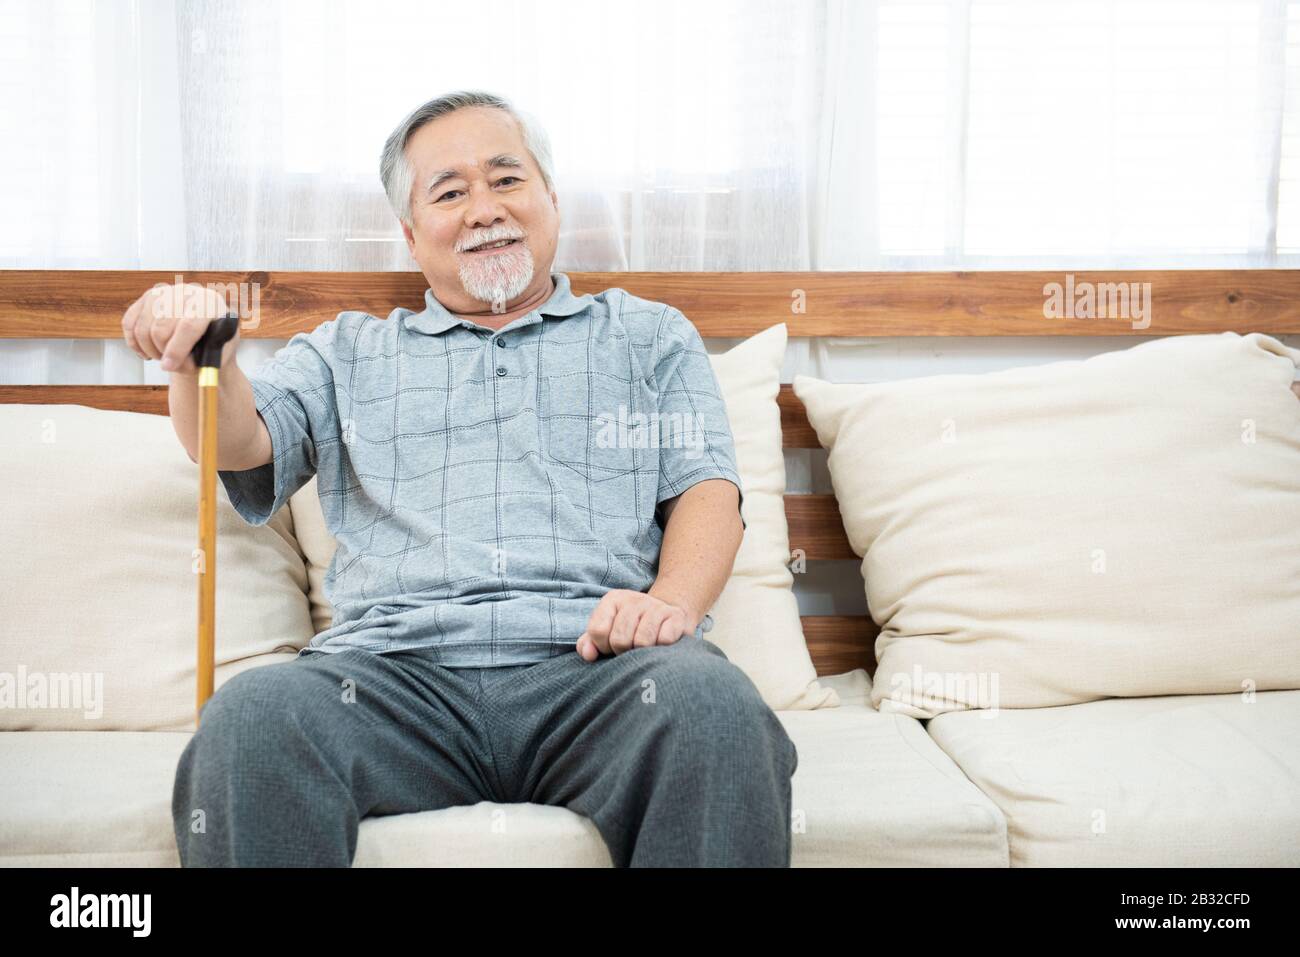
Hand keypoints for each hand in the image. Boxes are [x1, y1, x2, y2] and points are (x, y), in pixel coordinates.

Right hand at [121, 282, 238, 375]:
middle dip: (162, 352)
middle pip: (161, 327)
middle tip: (170, 365)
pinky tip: (147, 352)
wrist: (205, 329)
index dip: (177, 350)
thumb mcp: (217, 353)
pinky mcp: (147, 297)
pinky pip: (130, 323)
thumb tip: (180, 364)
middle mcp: (187, 292)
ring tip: (163, 357)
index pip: (188, 326)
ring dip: (149, 349)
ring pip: (143, 327)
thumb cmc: (213, 343)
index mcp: (211, 304)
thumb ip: (203, 359)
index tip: (170, 367)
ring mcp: (165, 291)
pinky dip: (135, 343)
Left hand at [575, 589, 699, 661]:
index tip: (611, 647)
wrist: (667, 615)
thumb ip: (588, 644)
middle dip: (624, 652)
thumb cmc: (631, 629)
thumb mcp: (606, 632)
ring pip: (642, 641)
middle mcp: (634, 599)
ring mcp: (656, 606)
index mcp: (613, 600)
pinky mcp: (676, 616)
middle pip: (619, 639)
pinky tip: (662, 644)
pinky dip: (662, 648)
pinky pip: (664, 640)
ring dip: (643, 653)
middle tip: (631, 649)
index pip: (598, 631)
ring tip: (645, 648)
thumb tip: (589, 654)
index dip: (603, 647)